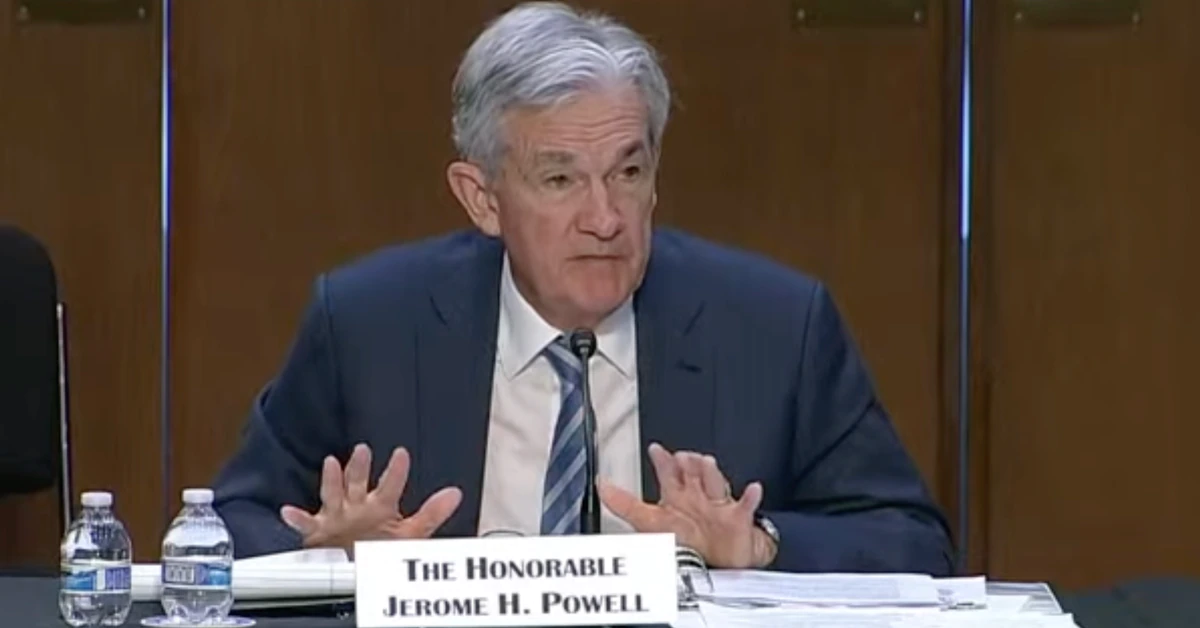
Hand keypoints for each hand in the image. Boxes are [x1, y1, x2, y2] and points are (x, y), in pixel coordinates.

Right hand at [280, 443, 461, 555]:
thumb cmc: (380, 547)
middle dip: (360, 467)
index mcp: (380, 505)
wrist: (354, 571)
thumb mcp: (411, 533)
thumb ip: (432, 513)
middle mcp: (357, 506)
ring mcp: (337, 516)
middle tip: (364, 449)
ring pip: (334, 493)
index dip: (396, 470)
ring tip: (331, 464)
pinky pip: (306, 524)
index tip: (402, 454)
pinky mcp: (318, 532)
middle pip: (359, 482)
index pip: (391, 484)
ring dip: (332, 480)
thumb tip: (456, 494)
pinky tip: (290, 510)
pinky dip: (297, 518)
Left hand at [599, 443, 775, 568]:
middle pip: (693, 473)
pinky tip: (752, 489)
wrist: (721, 558)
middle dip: (688, 464)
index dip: (662, 461)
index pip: (669, 473)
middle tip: (682, 456)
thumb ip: (625, 504)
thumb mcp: (650, 521)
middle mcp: (697, 495)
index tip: (656, 449)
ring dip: (711, 474)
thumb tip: (601, 487)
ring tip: (707, 463)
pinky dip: (750, 498)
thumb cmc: (689, 537)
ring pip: (715, 484)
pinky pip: (745, 506)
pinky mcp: (738, 519)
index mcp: (678, 494)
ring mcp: (718, 505)